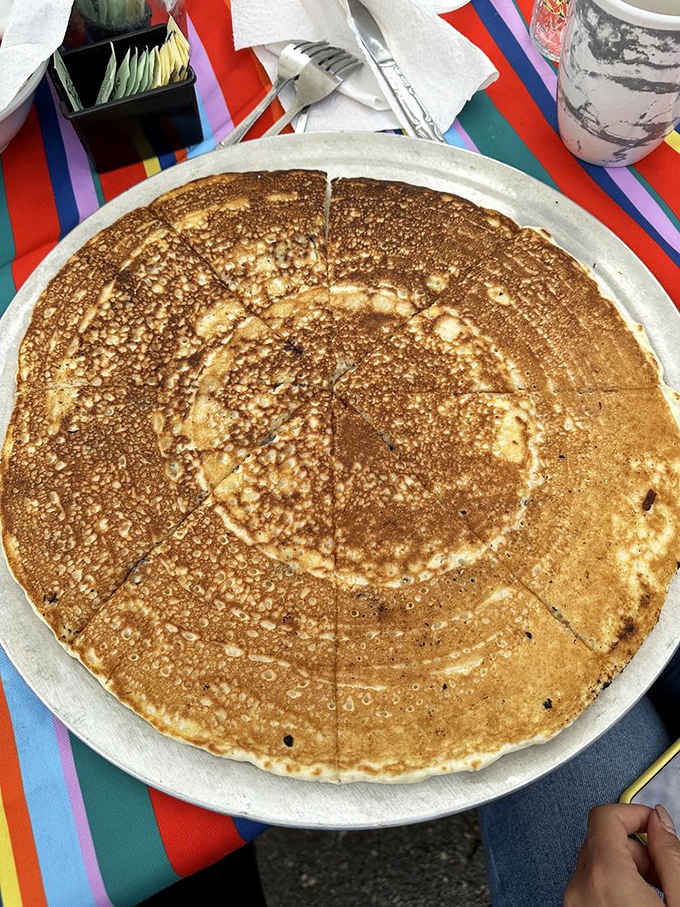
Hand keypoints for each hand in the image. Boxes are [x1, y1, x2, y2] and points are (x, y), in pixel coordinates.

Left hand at [564, 803, 679, 905]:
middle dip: (636, 849)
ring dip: (625, 870)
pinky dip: (611, 888)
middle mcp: (579, 889)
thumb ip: (669, 853)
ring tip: (653, 895)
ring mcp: (573, 904)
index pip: (605, 815)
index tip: (654, 823)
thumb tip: (659, 821)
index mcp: (603, 876)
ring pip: (595, 864)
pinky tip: (635, 904)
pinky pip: (589, 887)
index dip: (635, 813)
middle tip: (662, 872)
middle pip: (601, 840)